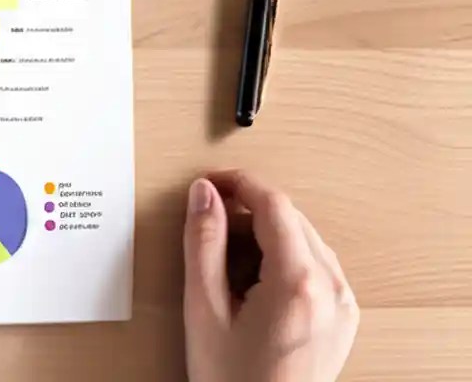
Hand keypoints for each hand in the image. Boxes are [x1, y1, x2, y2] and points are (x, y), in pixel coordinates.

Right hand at [183, 171, 358, 381]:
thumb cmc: (231, 381)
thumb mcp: (203, 308)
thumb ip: (202, 243)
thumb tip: (204, 193)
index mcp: (299, 281)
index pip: (274, 204)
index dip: (238, 184)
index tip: (209, 183)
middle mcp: (332, 288)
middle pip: (290, 219)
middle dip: (247, 214)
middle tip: (206, 228)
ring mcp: (343, 304)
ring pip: (303, 241)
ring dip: (264, 237)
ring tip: (225, 267)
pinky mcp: (343, 318)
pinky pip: (315, 267)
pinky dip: (282, 261)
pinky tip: (252, 285)